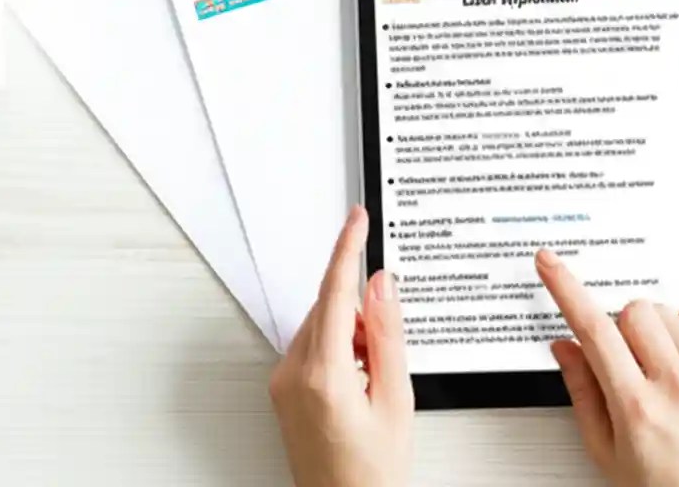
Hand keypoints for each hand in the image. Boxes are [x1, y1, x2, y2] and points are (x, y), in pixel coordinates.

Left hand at [269, 206, 413, 486]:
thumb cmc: (373, 473)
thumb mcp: (396, 400)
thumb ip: (387, 335)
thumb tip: (380, 285)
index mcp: (323, 374)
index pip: (335, 292)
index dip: (347, 248)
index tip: (356, 218)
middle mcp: (293, 374)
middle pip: (328, 310)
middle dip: (360, 317)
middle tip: (385, 359)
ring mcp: (283, 384)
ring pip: (320, 328)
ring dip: (350, 338)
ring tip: (373, 385)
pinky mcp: (282, 391)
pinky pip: (311, 350)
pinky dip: (337, 353)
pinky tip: (357, 388)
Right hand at [536, 250, 678, 486]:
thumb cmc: (664, 486)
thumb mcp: (605, 450)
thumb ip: (582, 392)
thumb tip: (565, 347)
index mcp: (636, 406)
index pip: (593, 330)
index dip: (566, 289)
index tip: (550, 263)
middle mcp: (674, 384)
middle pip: (631, 311)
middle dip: (617, 327)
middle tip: (623, 360)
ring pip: (663, 310)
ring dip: (649, 329)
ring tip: (655, 367)